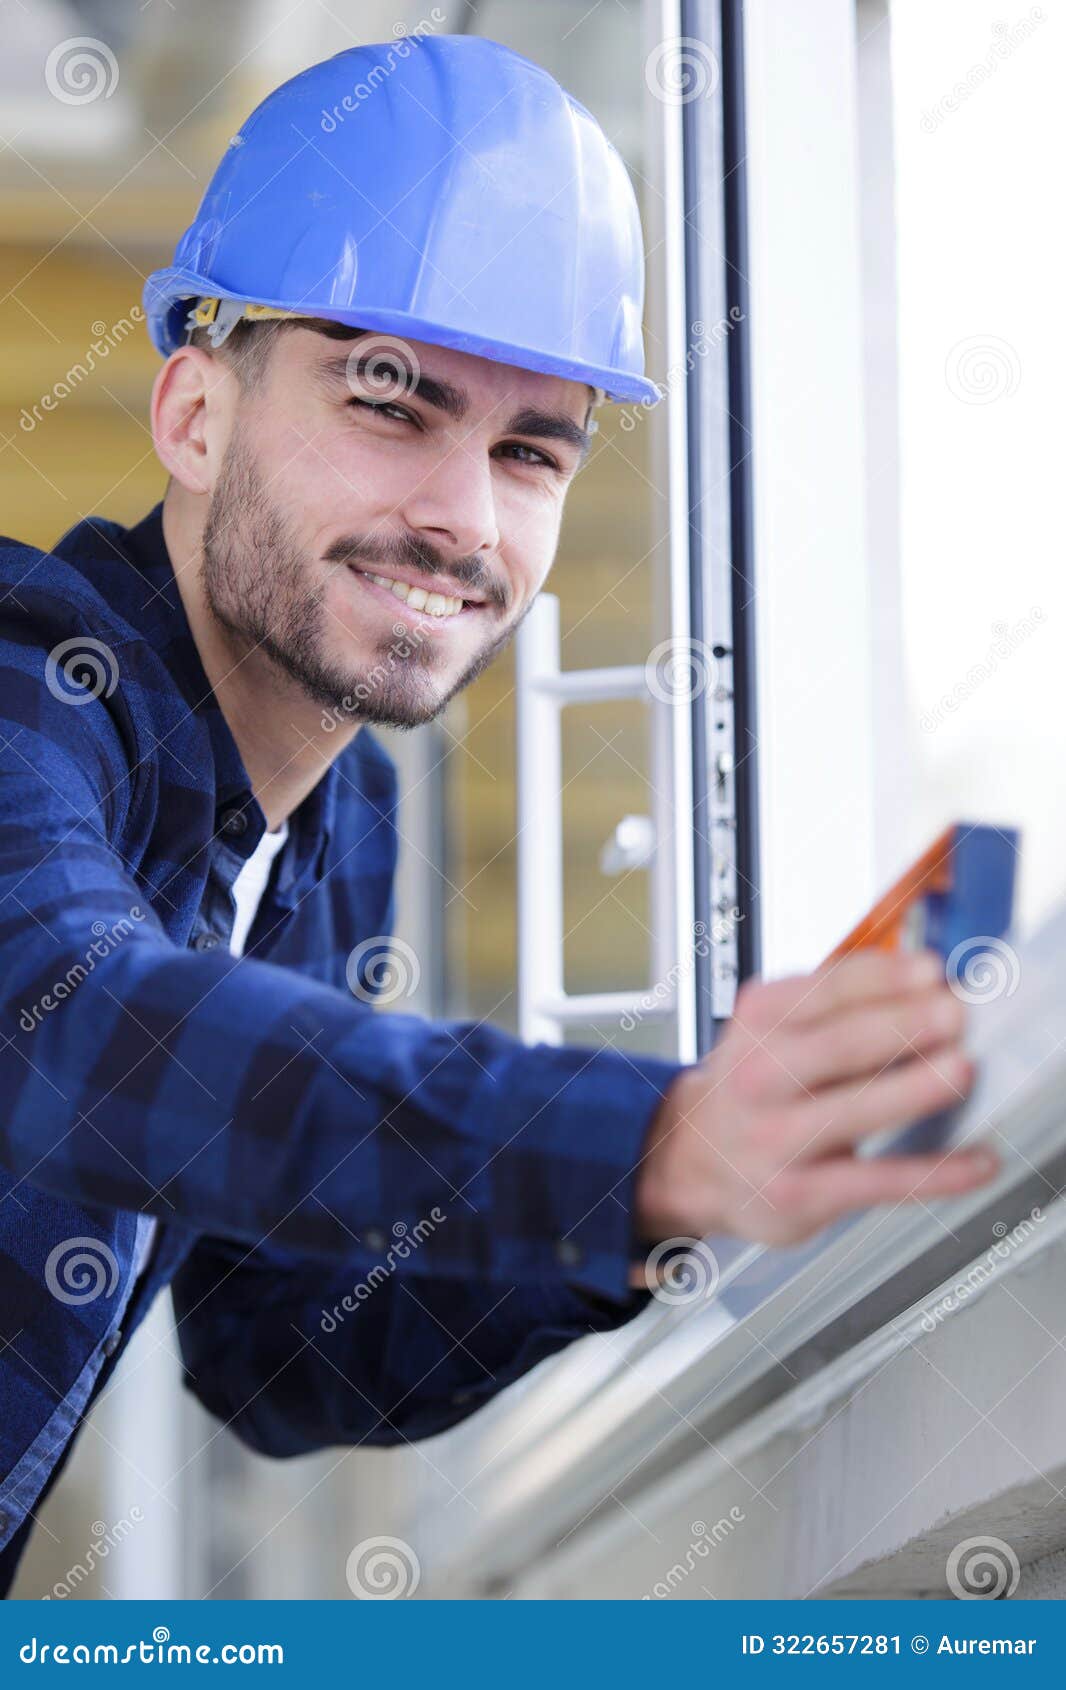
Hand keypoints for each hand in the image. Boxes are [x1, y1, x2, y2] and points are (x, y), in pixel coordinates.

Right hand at [634, 947, 997, 1251]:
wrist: (695, 1159)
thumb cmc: (753, 1086)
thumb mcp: (773, 1027)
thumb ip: (837, 1002)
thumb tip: (926, 982)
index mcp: (759, 1021)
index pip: (827, 989)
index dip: (885, 977)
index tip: (932, 970)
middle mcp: (760, 1076)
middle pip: (839, 1044)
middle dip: (903, 1025)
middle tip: (954, 1013)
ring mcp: (778, 1137)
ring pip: (856, 1110)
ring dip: (915, 1088)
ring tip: (960, 1070)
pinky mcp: (802, 1192)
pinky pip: (881, 1182)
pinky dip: (938, 1174)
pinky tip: (977, 1163)